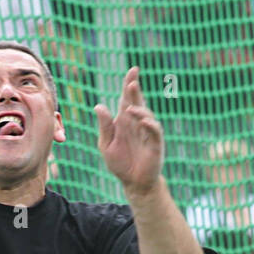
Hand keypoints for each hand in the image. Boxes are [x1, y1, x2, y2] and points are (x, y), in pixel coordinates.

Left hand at [93, 66, 163, 196]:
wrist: (133, 182)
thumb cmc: (120, 163)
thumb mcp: (106, 144)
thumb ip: (105, 126)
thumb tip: (99, 106)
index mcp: (125, 121)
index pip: (127, 99)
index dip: (129, 84)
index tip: (133, 70)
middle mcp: (137, 123)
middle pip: (138, 102)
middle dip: (136, 89)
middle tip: (133, 78)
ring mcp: (147, 132)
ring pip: (146, 114)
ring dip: (139, 109)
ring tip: (130, 108)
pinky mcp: (155, 144)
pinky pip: (154, 131)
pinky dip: (149, 124)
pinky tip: (143, 121)